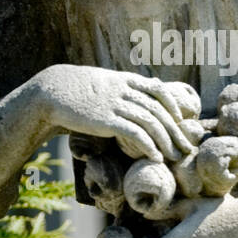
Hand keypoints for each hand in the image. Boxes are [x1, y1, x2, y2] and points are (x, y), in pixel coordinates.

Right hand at [34, 65, 194, 162]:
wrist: (52, 91)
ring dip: (166, 142)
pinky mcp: (106, 120)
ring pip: (151, 122)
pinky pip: (134, 133)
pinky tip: (156, 157)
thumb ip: (121, 87)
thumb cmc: (76, 90)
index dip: (173, 106)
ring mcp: (116, 104)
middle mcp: (124, 90)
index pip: (159, 90)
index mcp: (125, 80)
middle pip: (159, 110)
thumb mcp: (103, 81)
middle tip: (186, 148)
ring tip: (175, 157)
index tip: (181, 121)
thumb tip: (135, 94)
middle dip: (176, 130)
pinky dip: (149, 146)